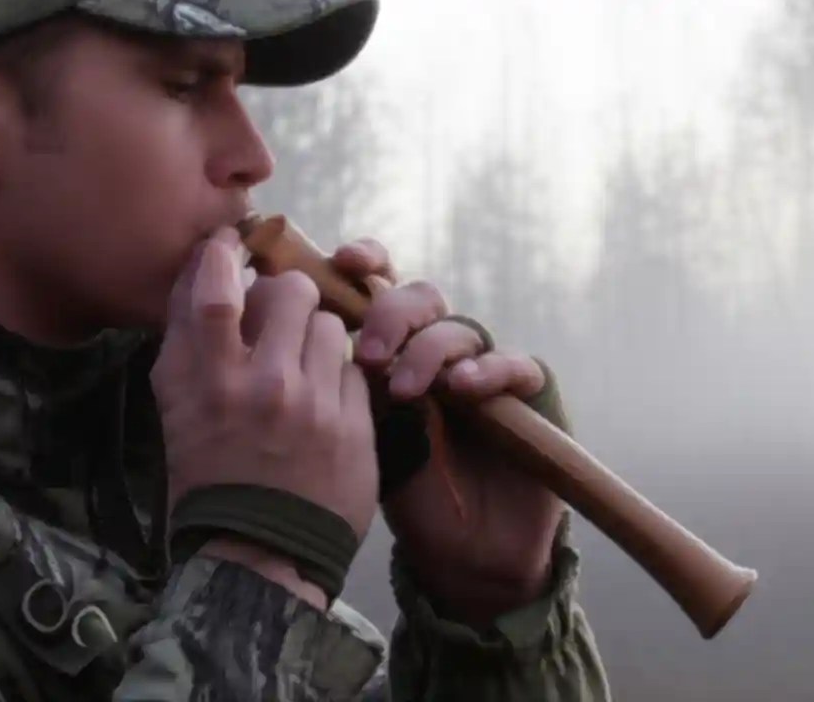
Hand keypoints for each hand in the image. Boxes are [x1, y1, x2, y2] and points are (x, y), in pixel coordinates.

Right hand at [152, 228, 379, 602]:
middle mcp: (259, 386)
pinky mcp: (354, 426)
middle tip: (283, 318)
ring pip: (331, 325)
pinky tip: (328, 406)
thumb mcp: (176, 411)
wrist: (259, 554)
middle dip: (290, 295)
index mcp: (203, 381)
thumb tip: (203, 273)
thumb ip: (188, 343)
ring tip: (307, 369)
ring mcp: (312, 405)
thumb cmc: (209, 478)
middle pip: (291, 291)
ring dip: (319, 338)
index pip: (214, 289)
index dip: (224, 255)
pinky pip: (357, 370)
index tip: (231, 246)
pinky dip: (342, 379)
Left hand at [332, 238, 565, 624]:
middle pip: (420, 297)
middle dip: (392, 313)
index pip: (381, 287)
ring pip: (460, 329)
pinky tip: (463, 389)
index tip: (342, 261)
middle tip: (370, 353)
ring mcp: (485, 368)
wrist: (463, 552)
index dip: (366, 263)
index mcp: (394, 349)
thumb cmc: (404, 493)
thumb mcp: (361, 436)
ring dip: (430, 350)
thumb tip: (285, 336)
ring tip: (408, 387)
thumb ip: (339, 385)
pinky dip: (486, 370)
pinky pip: (512, 364)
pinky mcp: (528, 393)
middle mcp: (440, 350)